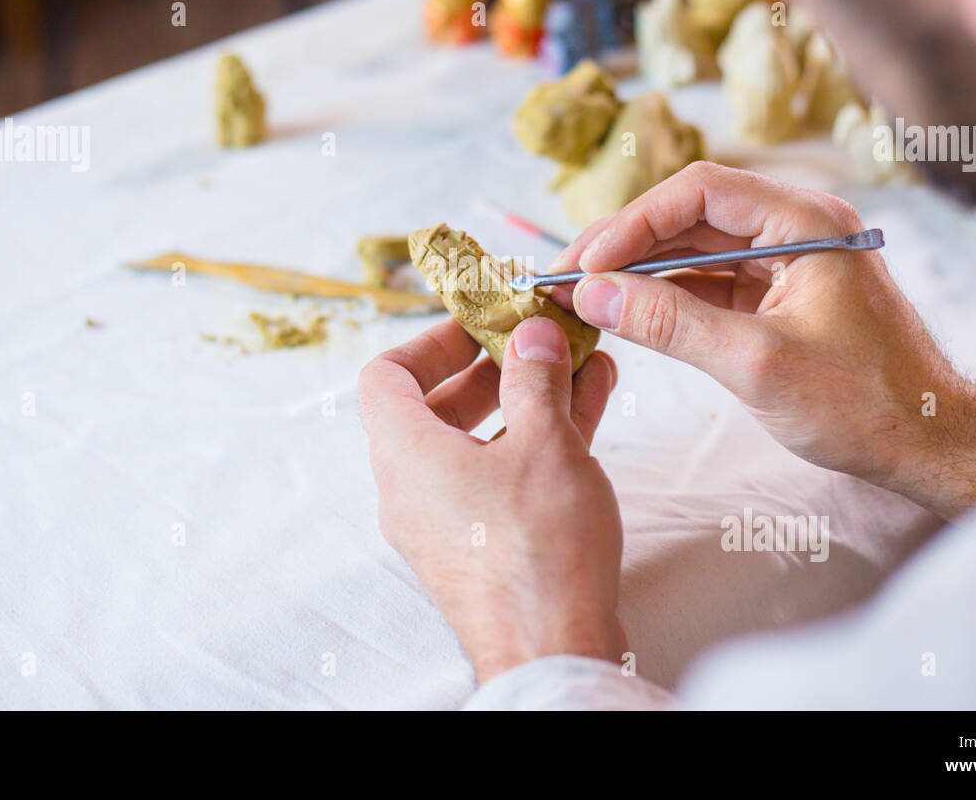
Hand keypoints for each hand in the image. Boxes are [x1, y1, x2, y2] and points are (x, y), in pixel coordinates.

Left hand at [358, 316, 625, 681]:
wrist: (552, 652)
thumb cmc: (538, 552)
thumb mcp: (544, 443)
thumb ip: (535, 380)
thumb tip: (532, 338)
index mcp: (405, 455)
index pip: (387, 376)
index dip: (432, 339)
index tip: (480, 322)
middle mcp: (412, 489)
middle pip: (436, 407)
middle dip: (492, 368)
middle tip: (537, 342)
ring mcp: (445, 523)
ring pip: (478, 443)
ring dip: (526, 402)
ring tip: (582, 366)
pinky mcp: (481, 550)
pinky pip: (499, 479)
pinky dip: (534, 444)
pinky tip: (589, 411)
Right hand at [548, 161, 975, 518]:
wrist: (930, 447)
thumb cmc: (863, 404)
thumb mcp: (754, 363)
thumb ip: (668, 323)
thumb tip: (591, 293)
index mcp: (806, 222)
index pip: (700, 190)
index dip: (633, 222)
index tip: (587, 263)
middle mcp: (797, 228)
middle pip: (691, 215)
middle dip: (625, 244)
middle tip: (565, 276)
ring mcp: (788, 262)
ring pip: (695, 249)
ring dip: (639, 271)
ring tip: (581, 294)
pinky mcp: (779, 297)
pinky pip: (710, 283)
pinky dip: (666, 297)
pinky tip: (624, 311)